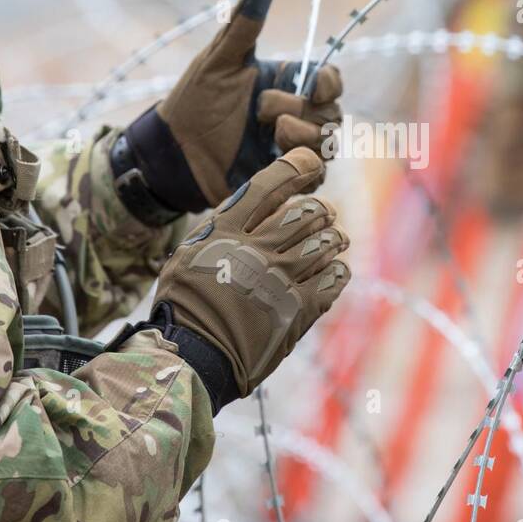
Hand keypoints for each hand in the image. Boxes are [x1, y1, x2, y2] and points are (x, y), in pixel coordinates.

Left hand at [111, 0, 342, 221]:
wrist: (174, 154)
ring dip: (302, 138)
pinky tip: (274, 159)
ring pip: (328, 144)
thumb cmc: (193, 103)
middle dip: (303, 112)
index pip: (330, 80)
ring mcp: (292, 147)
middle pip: (333, 113)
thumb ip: (244, 26)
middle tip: (262, 113)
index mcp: (285, 83)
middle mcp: (295, 115)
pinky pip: (315, 174)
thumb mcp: (218, 61)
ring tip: (269, 138)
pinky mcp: (285, 176)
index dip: (328, 83)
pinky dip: (301, 167)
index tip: (312, 87)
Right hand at [152, 147, 350, 399]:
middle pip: (305, 212)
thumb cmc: (184, 308)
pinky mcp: (298, 308)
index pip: (268, 185)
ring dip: (333, 238)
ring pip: (324, 242)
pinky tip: (335, 271)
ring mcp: (280, 278)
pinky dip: (338, 271)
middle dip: (320, 209)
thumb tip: (243, 214)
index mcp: (225, 230)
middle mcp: (257, 248)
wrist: (193, 357)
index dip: (296, 168)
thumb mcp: (187, 258)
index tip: (311, 163)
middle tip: (325, 214)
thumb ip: (218, 232)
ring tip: (335, 240)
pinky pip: (333, 278)